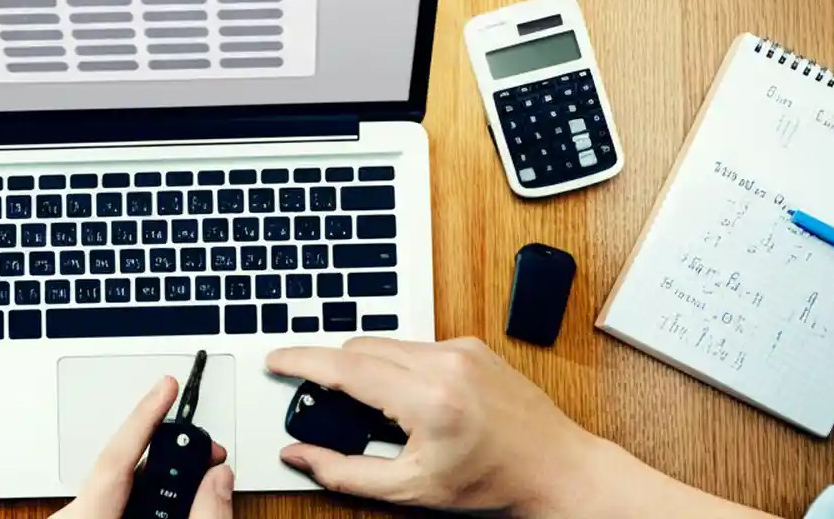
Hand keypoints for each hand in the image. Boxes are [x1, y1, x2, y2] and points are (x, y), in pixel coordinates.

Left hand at [52, 375, 233, 518]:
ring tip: (197, 478)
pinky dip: (141, 493)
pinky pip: (112, 499)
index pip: (117, 457)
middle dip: (166, 450)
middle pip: (120, 468)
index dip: (145, 416)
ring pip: (118, 484)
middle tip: (207, 450)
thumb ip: (202, 515)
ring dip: (158, 476)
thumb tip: (217, 479)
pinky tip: (166, 497)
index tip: (165, 387)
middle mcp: (76, 517)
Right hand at [266, 337, 597, 514]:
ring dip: (368, 368)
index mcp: (429, 399)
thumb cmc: (495, 484)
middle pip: (360, 348)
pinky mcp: (471, 345)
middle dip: (334, 371)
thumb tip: (300, 455)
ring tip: (380, 411)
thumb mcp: (412, 490)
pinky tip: (411, 399)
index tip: (276, 359)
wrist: (557, 471)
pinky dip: (398, 365)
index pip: (346, 367)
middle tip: (327, 406)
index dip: (301, 361)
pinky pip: (414, 344)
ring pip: (386, 343)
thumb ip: (345, 472)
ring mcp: (461, 348)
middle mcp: (445, 362)